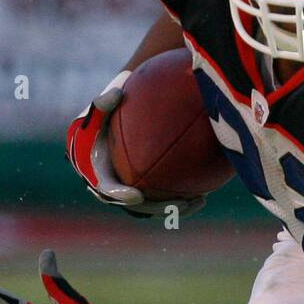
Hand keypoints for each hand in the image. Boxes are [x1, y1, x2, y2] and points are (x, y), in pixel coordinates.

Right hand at [66, 70, 204, 219]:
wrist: (116, 121)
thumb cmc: (111, 109)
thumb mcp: (105, 102)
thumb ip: (105, 101)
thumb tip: (113, 95)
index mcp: (97, 170)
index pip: (106, 188)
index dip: (119, 195)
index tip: (136, 196)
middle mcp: (115, 185)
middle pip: (135, 206)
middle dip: (156, 207)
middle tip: (176, 204)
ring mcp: (133, 190)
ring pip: (155, 207)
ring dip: (176, 208)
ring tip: (199, 201)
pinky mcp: (149, 190)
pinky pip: (166, 199)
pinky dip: (183, 200)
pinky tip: (205, 194)